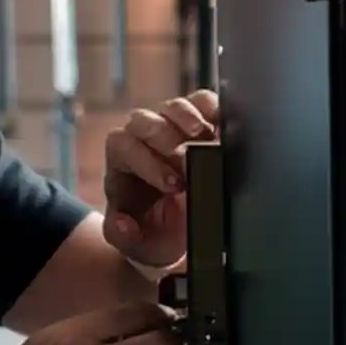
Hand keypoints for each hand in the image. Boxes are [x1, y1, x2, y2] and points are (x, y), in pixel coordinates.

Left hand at [103, 90, 219, 266]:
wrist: (176, 230)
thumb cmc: (152, 232)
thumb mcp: (134, 242)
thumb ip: (121, 235)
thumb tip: (123, 224)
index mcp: (121, 161)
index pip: (123, 145)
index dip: (147, 162)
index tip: (173, 185)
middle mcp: (141, 137)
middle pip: (145, 121)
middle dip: (166, 140)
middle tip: (189, 164)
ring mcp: (170, 125)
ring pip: (173, 106)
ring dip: (189, 118)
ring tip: (206, 138)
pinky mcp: (199, 120)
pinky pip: (203, 102)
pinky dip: (214, 109)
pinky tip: (224, 127)